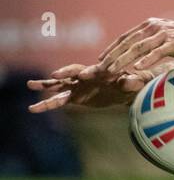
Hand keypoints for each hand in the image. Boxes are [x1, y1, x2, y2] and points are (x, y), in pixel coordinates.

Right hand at [27, 63, 150, 112]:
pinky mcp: (75, 97)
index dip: (89, 72)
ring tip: (30, 84)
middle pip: (72, 73)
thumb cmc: (136, 82)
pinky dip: (46, 104)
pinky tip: (33, 108)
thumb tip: (129, 81)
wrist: (129, 90)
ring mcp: (78, 86)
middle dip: (64, 74)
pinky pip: (58, 101)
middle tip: (54, 76)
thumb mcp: (137, 82)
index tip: (83, 75)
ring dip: (46, 85)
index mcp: (102, 70)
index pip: (94, 70)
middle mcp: (86, 76)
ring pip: (59, 85)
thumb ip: (132, 82)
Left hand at [96, 18, 173, 78]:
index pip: (126, 37)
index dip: (112, 48)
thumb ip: (150, 42)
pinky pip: (158, 52)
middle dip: (113, 56)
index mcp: (150, 24)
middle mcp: (155, 26)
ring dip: (124, 60)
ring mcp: (166, 33)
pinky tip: (137, 68)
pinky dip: (147, 60)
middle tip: (101, 68)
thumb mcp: (164, 38)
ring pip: (139, 47)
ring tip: (113, 70)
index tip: (100, 60)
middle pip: (129, 42)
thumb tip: (133, 53)